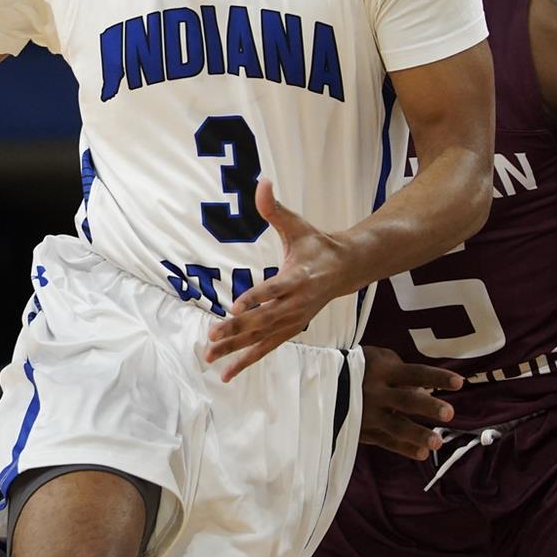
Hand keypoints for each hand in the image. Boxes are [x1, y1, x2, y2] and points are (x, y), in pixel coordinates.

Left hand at [206, 181, 350, 381]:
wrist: (345, 269)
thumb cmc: (316, 245)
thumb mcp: (297, 224)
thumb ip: (274, 208)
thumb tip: (262, 182)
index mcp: (297, 277)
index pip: (273, 289)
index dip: (255, 298)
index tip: (233, 306)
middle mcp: (295, 303)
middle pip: (263, 319)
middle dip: (236, 328)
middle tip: (211, 336)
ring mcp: (293, 320)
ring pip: (262, 338)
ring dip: (236, 349)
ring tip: (211, 358)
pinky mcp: (290, 329)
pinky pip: (266, 348)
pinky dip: (247, 361)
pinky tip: (228, 373)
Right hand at [358, 347, 459, 460]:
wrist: (317, 385)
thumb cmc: (354, 366)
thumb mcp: (374, 357)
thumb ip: (398, 368)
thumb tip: (422, 387)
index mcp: (382, 370)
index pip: (415, 373)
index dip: (437, 377)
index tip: (460, 382)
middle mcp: (376, 392)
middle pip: (406, 400)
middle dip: (427, 406)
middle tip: (449, 413)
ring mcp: (368, 413)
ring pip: (395, 425)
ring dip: (417, 434)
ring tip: (437, 442)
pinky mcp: (362, 430)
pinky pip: (385, 441)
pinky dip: (404, 448)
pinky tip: (422, 454)